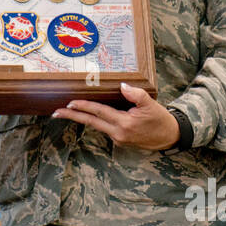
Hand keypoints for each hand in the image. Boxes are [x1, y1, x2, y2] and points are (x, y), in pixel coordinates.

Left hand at [51, 82, 177, 150]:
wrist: (169, 137)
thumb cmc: (160, 120)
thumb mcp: (151, 104)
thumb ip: (136, 95)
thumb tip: (122, 86)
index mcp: (125, 124)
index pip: (100, 112)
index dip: (84, 107)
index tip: (70, 103)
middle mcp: (118, 133)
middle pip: (91, 122)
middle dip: (72, 116)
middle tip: (56, 112)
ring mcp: (118, 138)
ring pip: (95, 125)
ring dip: (81, 118)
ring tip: (66, 111)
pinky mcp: (119, 139)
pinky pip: (103, 127)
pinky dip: (93, 120)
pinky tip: (85, 115)